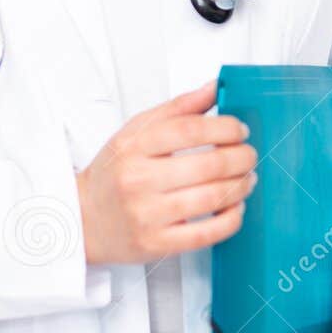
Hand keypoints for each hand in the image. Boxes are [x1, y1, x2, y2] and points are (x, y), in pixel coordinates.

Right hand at [76, 79, 258, 265]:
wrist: (83, 218)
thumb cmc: (113, 173)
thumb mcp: (134, 132)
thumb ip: (177, 108)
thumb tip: (213, 88)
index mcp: (134, 147)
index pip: (190, 129)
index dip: (225, 127)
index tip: (239, 129)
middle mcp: (138, 180)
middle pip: (208, 165)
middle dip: (241, 157)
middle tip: (249, 155)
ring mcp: (147, 215)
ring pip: (212, 198)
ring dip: (241, 187)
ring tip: (246, 179)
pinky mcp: (156, 244)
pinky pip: (207, 234)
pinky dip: (231, 219)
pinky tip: (235, 208)